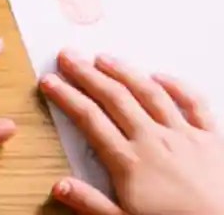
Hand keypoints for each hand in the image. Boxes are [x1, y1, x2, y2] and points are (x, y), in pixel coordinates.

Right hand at [40, 51, 223, 214]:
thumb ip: (91, 204)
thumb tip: (59, 186)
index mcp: (129, 162)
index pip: (89, 119)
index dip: (66, 96)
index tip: (49, 81)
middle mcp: (153, 140)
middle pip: (114, 98)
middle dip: (86, 74)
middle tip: (68, 57)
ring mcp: (184, 135)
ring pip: (149, 93)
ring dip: (124, 71)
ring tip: (104, 57)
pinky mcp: (212, 138)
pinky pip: (194, 103)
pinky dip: (177, 85)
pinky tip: (160, 75)